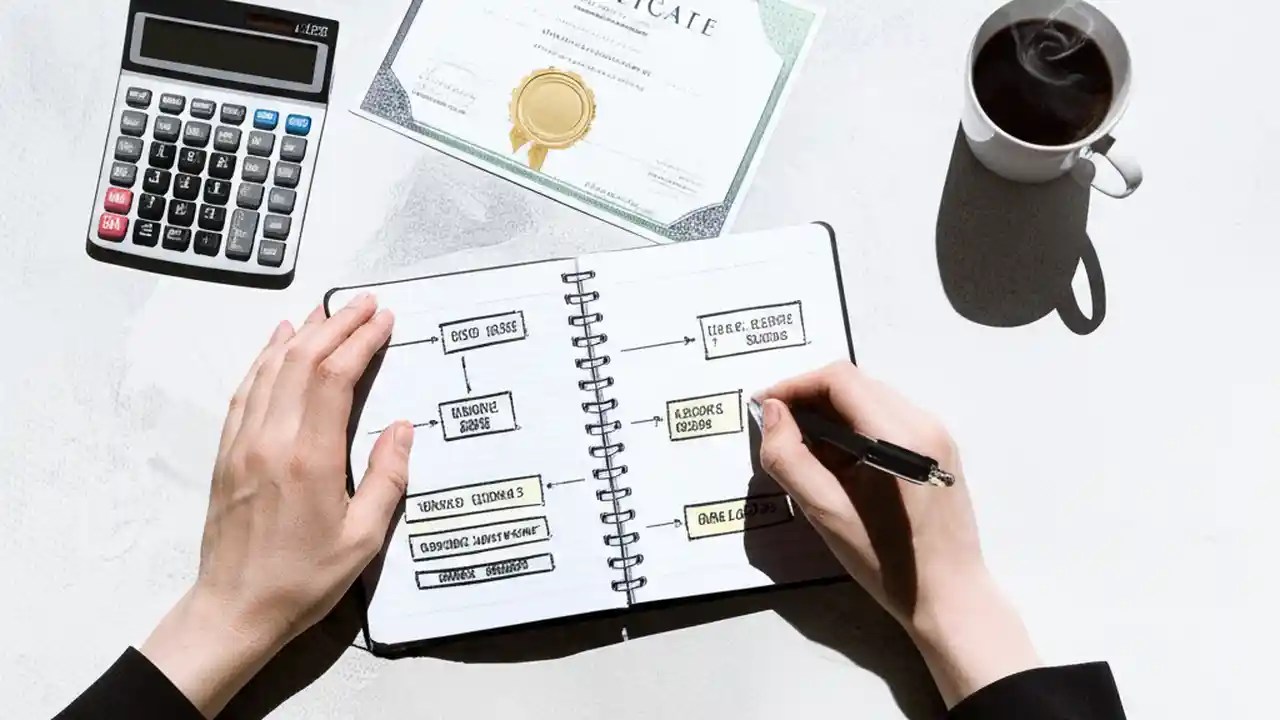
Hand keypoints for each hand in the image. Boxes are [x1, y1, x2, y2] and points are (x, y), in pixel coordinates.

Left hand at [140, 294, 412, 716]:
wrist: (234, 609)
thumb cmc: (304, 580)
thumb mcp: (363, 539)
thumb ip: (387, 478)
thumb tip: (401, 427)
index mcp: (309, 457)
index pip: (336, 377)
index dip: (362, 341)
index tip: (384, 320)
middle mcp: (271, 439)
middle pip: (303, 360)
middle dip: (336, 325)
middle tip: (365, 304)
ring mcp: (243, 443)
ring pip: (271, 368)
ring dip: (302, 333)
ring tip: (328, 310)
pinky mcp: (226, 453)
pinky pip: (246, 391)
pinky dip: (264, 358)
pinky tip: (278, 342)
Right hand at [756, 362, 1039, 706]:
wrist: (950, 597)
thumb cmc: (887, 562)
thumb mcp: (827, 514)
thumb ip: (791, 460)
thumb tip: (772, 413)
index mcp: (899, 436)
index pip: (839, 380)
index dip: (794, 385)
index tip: (764, 406)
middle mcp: (924, 423)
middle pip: (855, 384)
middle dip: (810, 398)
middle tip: (779, 432)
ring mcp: (936, 434)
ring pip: (870, 398)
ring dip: (832, 413)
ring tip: (806, 452)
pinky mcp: (939, 449)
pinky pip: (887, 418)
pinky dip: (855, 427)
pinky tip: (840, 463)